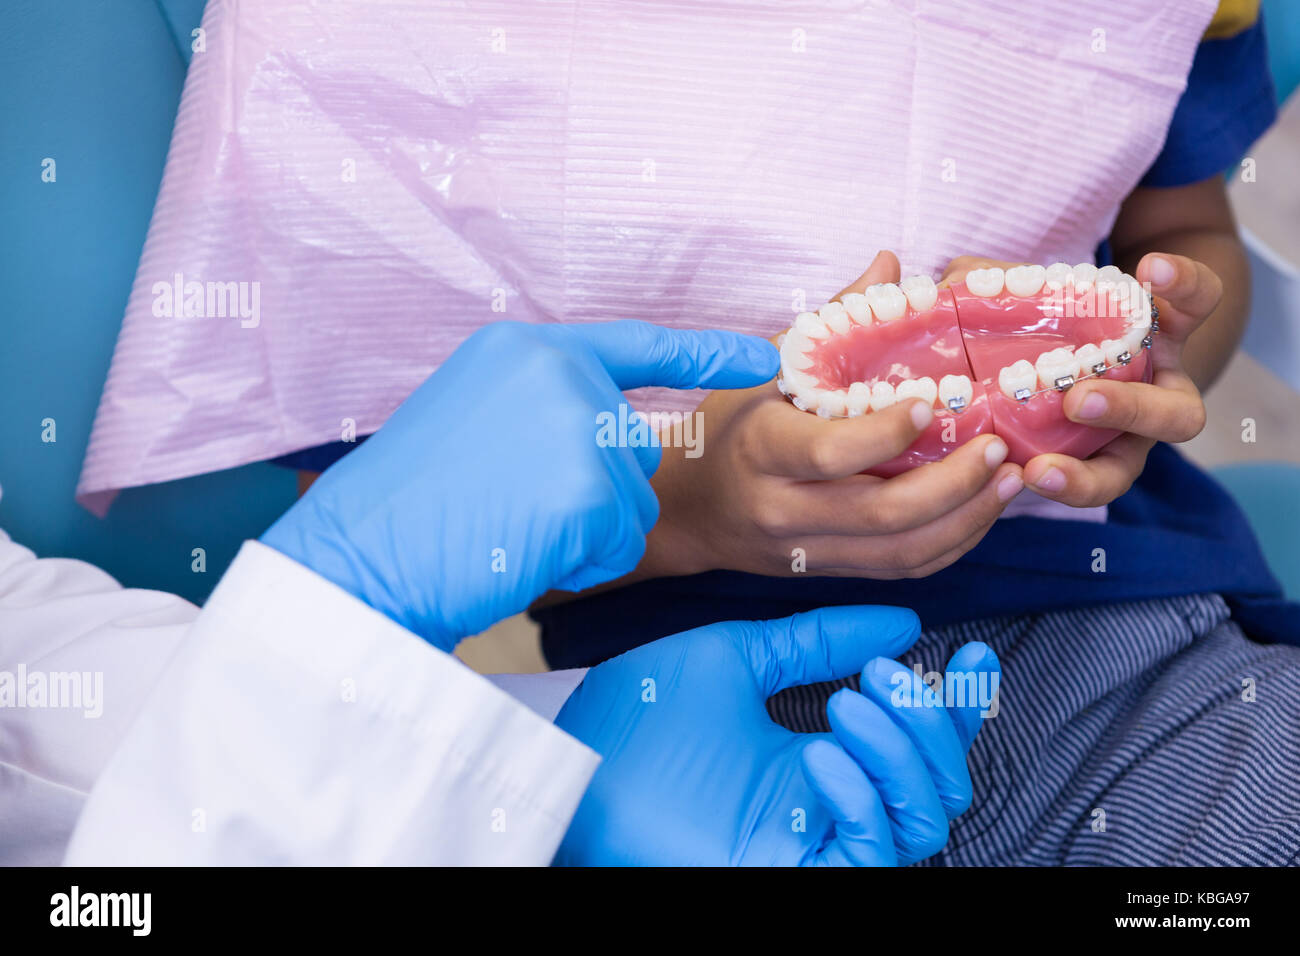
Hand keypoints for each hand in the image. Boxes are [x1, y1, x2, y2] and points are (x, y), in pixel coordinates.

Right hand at [261, 320, 777, 649]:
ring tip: (510, 529)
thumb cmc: (406, 506)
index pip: (634, 345)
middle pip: (633, 450)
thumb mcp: (473, 419)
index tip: (759, 358)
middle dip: (596, 496)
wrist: (358, 558)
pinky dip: (582, 563)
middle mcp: (558, 373)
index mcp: (524, 349)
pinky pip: (621, 543)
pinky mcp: (588, 489)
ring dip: (588, 534)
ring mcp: (577, 427)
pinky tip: (523, 551)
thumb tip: (613, 435)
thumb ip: (543, 409)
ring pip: (633, 502)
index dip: (701, 352)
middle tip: (512, 510)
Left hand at [554, 605, 999, 865]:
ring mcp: (812, 842)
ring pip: (919, 822)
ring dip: (901, 753)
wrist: (575, 764)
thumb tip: (897, 623)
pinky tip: (821, 750)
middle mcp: (828, 805)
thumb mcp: (737, 659)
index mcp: (821, 757)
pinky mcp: (793, 871)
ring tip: (850, 700)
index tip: (968, 653)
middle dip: (933, 727)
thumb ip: (815, 642)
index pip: (914, 743)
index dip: (954, 703)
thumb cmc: (640, 717)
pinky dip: (863, 799)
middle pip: (936, 788)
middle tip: (889, 675)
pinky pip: (870, 853)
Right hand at [641, 251, 1022, 580]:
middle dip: (954, 484)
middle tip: (997, 446)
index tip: (933, 402)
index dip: (888, 432)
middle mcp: (784, 509)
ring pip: (901, 552)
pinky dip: (950, 544)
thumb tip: (893, 263)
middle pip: (882, 514)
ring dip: (967, 519)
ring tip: (1010, 479)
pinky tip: (982, 510)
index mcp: (763, 450)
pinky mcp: (829, 571)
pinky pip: (900, 569)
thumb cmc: (726, 428)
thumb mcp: (762, 368)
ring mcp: (807, 549)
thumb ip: (831, 320)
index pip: (831, 451)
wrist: (688, 511)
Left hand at [941, 254, 1213, 506]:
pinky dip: (1053, 485)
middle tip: (1078, 399)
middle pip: (1177, 413)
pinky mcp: (1086, 474)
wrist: (1027, 378)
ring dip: (1087, 475)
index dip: (1185, 284)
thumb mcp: (1026, 296)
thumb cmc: (1037, 324)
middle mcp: (1153, 392)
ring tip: (1039, 470)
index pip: (1195, 301)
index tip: (1151, 269)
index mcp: (1153, 335)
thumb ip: (1001, 283)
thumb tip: (959, 282)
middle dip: (1131, 408)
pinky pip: (1081, 488)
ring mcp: (1122, 442)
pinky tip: (1014, 476)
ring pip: (1125, 471)